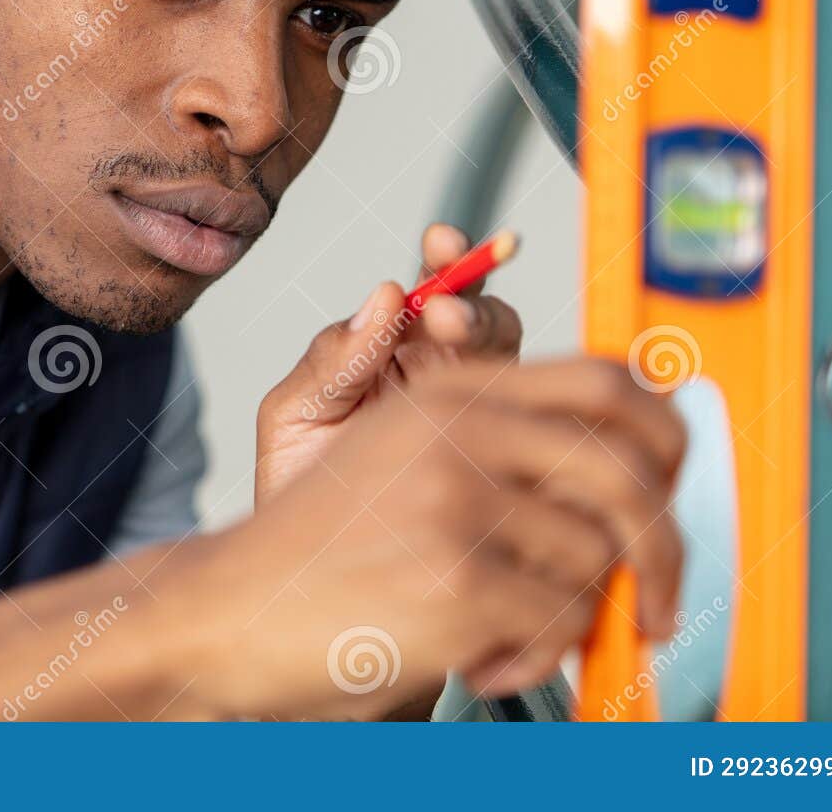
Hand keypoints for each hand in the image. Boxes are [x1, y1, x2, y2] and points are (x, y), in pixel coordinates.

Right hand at [187, 356, 686, 719]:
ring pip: (600, 560)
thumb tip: (635, 471)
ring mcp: (458, 505)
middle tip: (661, 599)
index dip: (663, 433)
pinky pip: (563, 625)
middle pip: (630, 471)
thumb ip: (500, 444)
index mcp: (452, 396)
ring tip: (512, 633)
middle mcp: (458, 434)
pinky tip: (485, 659)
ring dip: (574, 618)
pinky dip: (536, 659)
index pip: (606, 381)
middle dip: (666, 547)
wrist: (229, 610)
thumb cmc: (322, 548)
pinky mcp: (458, 584)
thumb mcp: (403, 455)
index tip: (671, 486)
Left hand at [255, 223, 521, 503]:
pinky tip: (504, 405)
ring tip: (455, 342)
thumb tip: (383, 294)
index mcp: (395, 350)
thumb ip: (331, 358)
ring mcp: (481, 422)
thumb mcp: (294, 416)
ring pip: (515, 368)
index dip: (447, 259)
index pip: (433, 290)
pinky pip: (537, 431)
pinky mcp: (508, 473)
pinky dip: (533, 408)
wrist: (307, 591)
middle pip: (487, 319)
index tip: (440, 241)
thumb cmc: (300, 497)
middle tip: (444, 310)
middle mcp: (447, 378)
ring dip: (493, 345)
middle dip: (473, 302)